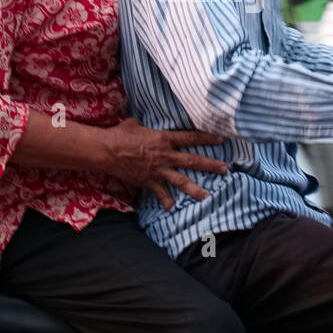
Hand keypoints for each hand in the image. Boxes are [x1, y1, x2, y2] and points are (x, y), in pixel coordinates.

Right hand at [103, 117, 228, 210]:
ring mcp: (158, 170)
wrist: (107, 151)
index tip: (221, 140)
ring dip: (196, 189)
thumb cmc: (120, 134)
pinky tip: (173, 208)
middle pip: (193, 160)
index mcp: (164, 138)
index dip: (207, 138)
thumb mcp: (135, 124)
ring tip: (208, 196)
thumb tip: (143, 126)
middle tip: (225, 169)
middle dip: (211, 165)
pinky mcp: (149, 181)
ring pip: (182, 181)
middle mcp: (165, 155)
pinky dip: (167, 201)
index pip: (191, 138)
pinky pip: (161, 193)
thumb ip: (145, 127)